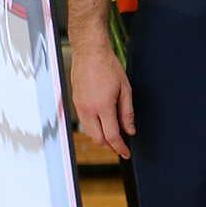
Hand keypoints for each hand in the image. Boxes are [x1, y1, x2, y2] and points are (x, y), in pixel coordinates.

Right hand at [71, 43, 133, 158]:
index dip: (120, 148)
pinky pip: (84, 122)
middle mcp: (88, 110)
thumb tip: (130, 131)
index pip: (112, 136)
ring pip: (89, 132)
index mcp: (103, 107)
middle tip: (121, 148)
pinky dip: (94, 129)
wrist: (89, 52)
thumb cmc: (110, 68)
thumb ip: (127, 113)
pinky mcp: (75, 102)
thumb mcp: (126, 89)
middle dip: (110, 146)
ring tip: (114, 139)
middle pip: (98, 138)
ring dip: (101, 138)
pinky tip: (103, 126)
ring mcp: (79, 106)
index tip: (127, 154)